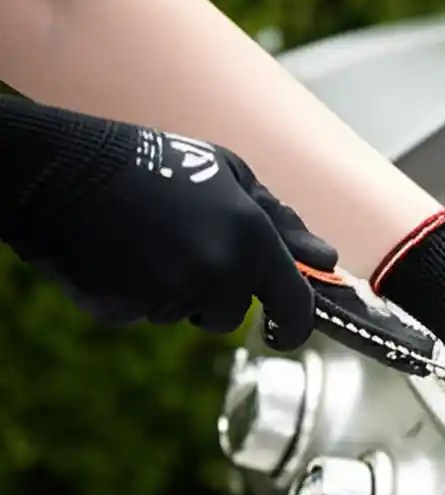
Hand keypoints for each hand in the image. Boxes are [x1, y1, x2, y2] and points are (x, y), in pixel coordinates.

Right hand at [0, 99, 330, 348]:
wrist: (68, 171)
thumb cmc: (159, 164)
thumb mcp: (232, 175)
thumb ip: (282, 223)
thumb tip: (326, 261)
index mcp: (253, 242)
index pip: (294, 307)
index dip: (295, 324)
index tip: (287, 330)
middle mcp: (218, 275)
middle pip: (230, 315)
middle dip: (217, 293)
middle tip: (188, 248)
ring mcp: (171, 296)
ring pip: (186, 314)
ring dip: (177, 292)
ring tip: (150, 243)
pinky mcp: (127, 311)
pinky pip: (145, 314)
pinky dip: (138, 294)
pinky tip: (122, 255)